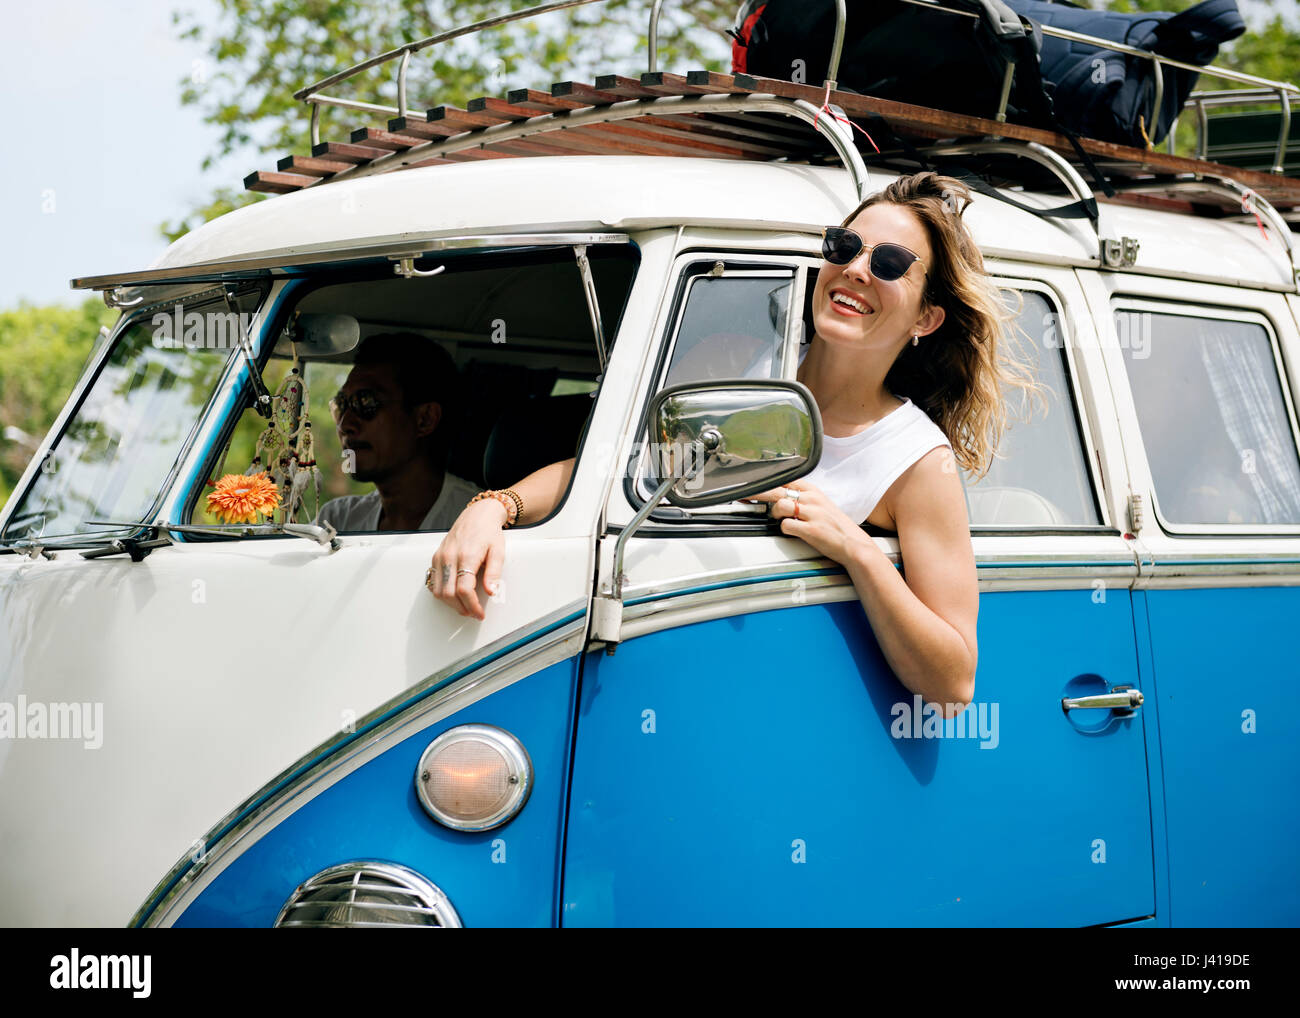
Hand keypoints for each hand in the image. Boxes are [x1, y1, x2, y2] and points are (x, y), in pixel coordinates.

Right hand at [426, 498, 507, 619]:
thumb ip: (494, 572)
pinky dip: (442, 593)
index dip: (472, 606)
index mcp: (466, 555)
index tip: (480, 614)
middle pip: (449, 594)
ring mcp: (440, 557)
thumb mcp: (498, 551)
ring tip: (465, 606)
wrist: (478, 514)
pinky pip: (433, 582)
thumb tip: (491, 592)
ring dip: (451, 604)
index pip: (464, 589)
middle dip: (462, 608)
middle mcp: (449, 556)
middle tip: (474, 613)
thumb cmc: (489, 532)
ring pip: (438, 591)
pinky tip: (454, 595)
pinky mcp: (436, 557)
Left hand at [744, 479, 869, 564]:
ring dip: (775, 514)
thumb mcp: (821, 504)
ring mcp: (812, 513)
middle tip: (744, 495)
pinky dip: (784, 529)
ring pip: (780, 505)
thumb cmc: (835, 526)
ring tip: (780, 519)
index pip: (785, 479)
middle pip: (776, 489)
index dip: (767, 482)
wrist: (853, 544)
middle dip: (757, 492)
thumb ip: (801, 498)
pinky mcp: (811, 529)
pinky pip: (786, 525)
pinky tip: (791, 531)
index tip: (753, 484)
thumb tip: (779, 496)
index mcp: (813, 490)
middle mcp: (811, 498)